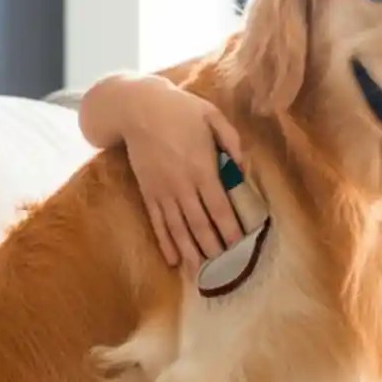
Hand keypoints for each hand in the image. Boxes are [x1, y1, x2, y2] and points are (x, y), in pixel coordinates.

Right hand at [121, 80, 246, 274]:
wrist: (137, 108)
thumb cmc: (180, 110)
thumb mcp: (212, 115)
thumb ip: (231, 140)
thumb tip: (244, 165)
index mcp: (202, 168)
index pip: (220, 207)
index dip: (230, 229)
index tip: (241, 246)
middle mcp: (182, 185)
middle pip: (200, 224)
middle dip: (214, 248)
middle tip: (226, 268)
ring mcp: (162, 191)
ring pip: (178, 229)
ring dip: (191, 252)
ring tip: (202, 273)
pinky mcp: (148, 192)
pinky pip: (157, 223)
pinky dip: (165, 243)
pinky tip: (173, 260)